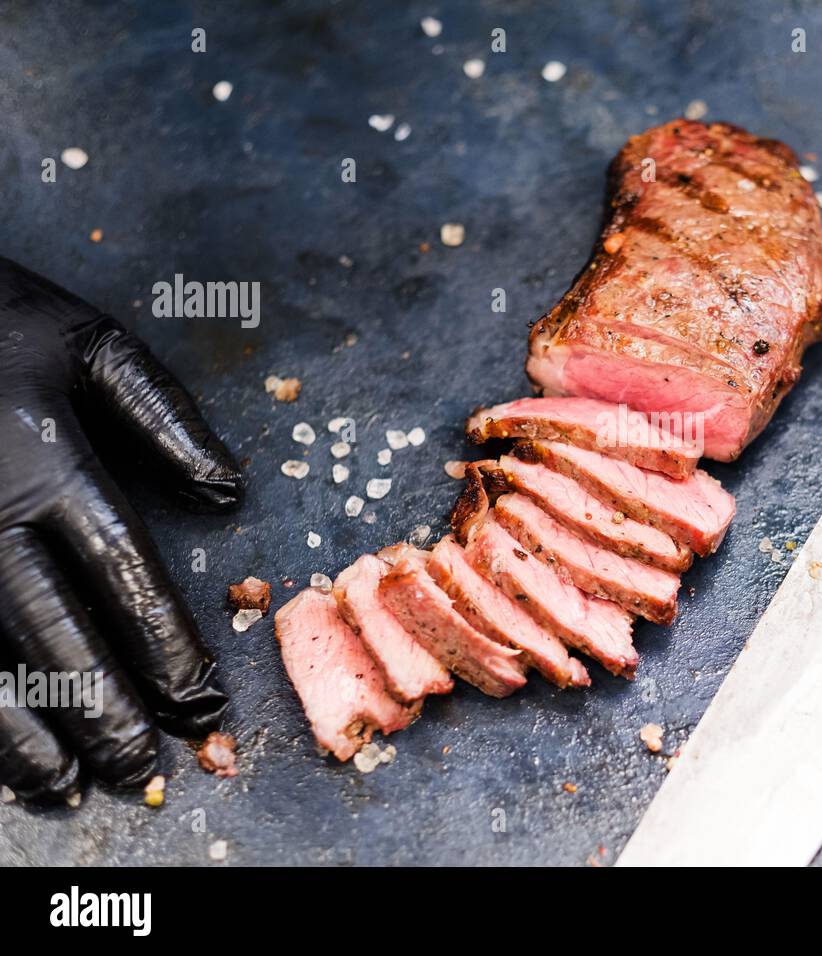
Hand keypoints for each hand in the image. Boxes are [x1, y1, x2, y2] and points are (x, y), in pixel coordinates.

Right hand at [0, 257, 242, 801]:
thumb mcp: (83, 342)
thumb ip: (161, 412)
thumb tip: (231, 486)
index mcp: (49, 465)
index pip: (124, 573)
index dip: (166, 643)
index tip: (199, 698)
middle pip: (53, 634)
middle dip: (101, 706)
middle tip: (141, 764)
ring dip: (22, 731)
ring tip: (64, 785)